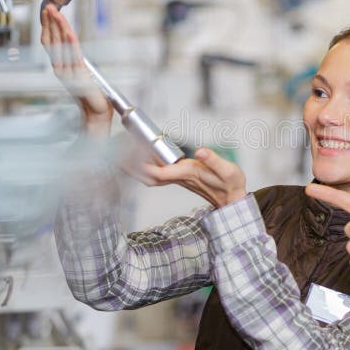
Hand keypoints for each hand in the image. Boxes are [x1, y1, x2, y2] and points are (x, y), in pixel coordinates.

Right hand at [40, 4, 111, 136]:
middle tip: (48, 6)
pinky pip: (73, 54)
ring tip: (55, 12)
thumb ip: (74, 60)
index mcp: (59, 66)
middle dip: (49, 21)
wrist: (96, 112)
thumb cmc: (91, 94)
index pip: (49, 42)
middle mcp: (60, 68)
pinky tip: (68, 29)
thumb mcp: (80, 73)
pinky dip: (70, 40)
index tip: (46, 12)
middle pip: (51, 40)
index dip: (47, 26)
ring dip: (57, 26)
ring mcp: (68, 71)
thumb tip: (73, 44)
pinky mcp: (79, 74)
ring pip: (60, 44)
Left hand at [121, 147, 246, 206]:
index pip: (159, 172)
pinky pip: (159, 172)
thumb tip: (200, 151)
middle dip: (132, 168)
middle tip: (117, 153)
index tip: (129, 155)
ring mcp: (179, 178)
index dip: (142, 166)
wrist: (233, 199)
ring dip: (137, 166)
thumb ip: (214, 160)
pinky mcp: (181, 176)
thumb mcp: (228, 170)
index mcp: (188, 174)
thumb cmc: (231, 185)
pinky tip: (146, 154)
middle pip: (149, 176)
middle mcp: (180, 177)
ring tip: (125, 151)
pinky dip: (148, 164)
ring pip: (152, 175)